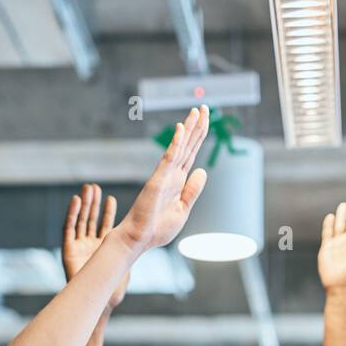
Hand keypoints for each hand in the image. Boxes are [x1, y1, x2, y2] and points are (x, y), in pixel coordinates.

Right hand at [63, 184, 128, 316]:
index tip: (110, 198)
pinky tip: (75, 201)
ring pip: (81, 221)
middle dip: (94, 204)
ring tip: (88, 188)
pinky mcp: (68, 251)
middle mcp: (91, 246)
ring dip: (84, 205)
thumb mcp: (126, 267)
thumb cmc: (113, 292)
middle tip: (95, 187)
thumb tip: (145, 244)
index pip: (105, 226)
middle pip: (91, 220)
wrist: (99, 304)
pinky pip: (68, 229)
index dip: (107, 212)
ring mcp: (79, 248)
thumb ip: (130, 254)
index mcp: (104, 249)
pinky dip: (71, 214)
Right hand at [116, 105, 208, 255]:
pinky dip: (176, 144)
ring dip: (189, 129)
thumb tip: (203, 171)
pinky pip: (169, 158)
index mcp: (179, 181)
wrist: (139, 239)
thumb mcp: (183, 209)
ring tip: (196, 111)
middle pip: (188, 145)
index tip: (206, 118)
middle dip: (197, 126)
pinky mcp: (158, 180)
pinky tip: (181, 130)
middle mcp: (172, 174)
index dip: (199, 135)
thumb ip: (193, 191)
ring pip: (180, 147)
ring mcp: (165, 175)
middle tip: (204, 106)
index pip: (191, 152)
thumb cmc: (157, 228)